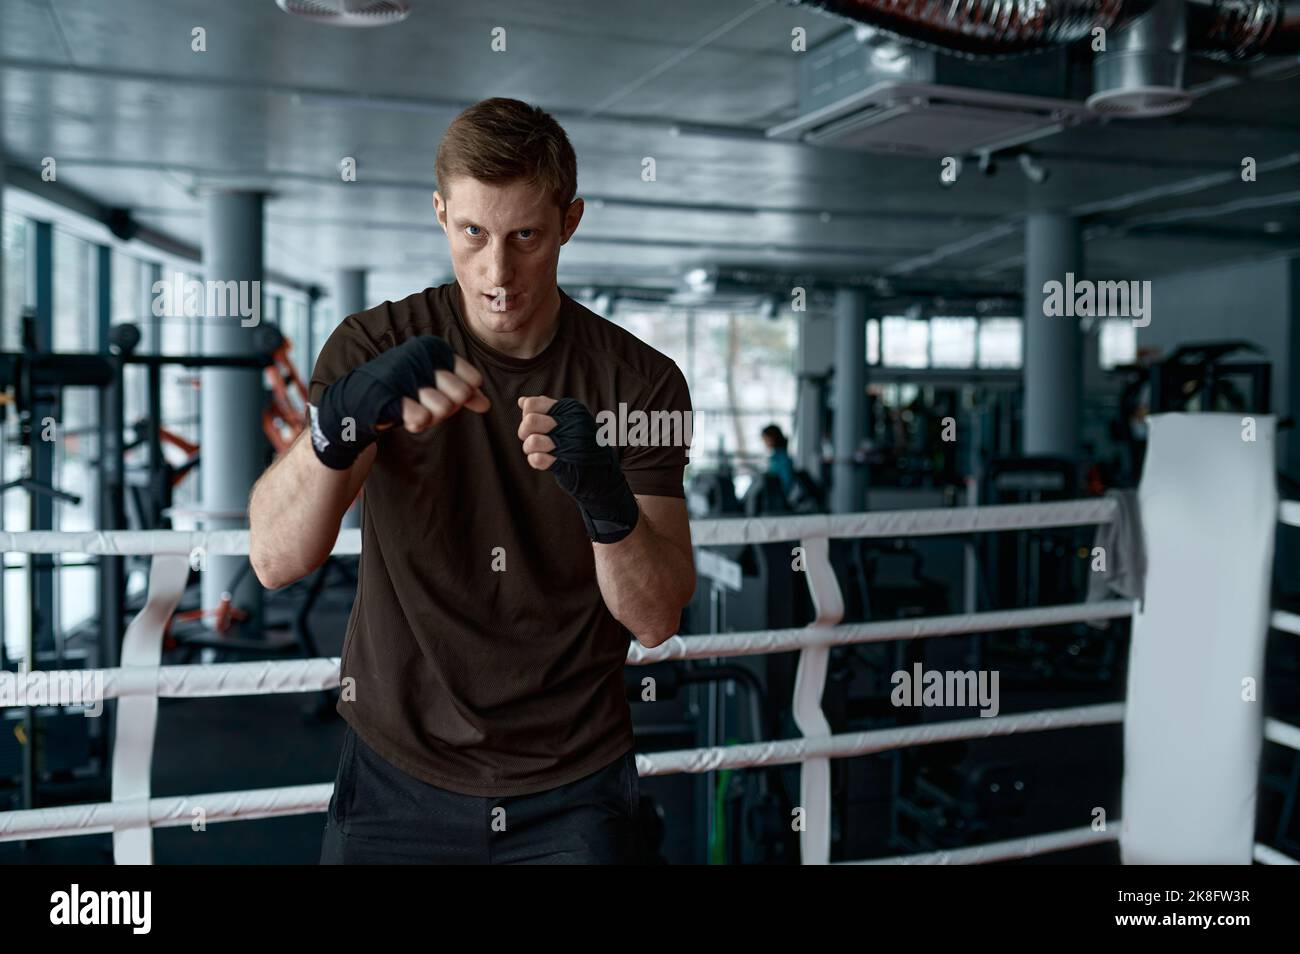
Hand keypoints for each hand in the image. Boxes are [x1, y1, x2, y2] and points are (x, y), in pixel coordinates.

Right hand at [311, 335, 489, 468]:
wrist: (357, 402)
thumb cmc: (403, 391)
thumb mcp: (436, 388)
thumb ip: (464, 393)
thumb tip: (487, 405)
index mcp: (433, 348)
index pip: (473, 380)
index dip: (462, 396)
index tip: (442, 393)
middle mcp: (419, 355)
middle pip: (462, 395)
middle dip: (448, 408)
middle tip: (427, 404)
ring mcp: (403, 374)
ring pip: (444, 408)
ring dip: (431, 417)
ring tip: (414, 408)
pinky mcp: (389, 395)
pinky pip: (421, 418)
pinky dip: (416, 423)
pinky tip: (404, 417)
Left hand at [517, 395, 638, 543]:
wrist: (602, 472)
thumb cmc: (581, 441)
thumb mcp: (569, 418)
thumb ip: (545, 408)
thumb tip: (521, 401)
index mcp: (571, 409)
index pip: (532, 405)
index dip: (527, 415)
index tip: (536, 423)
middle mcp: (572, 424)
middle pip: (529, 421)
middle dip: (524, 432)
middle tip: (532, 438)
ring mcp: (570, 445)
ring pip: (532, 441)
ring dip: (529, 448)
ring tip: (538, 450)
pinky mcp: (566, 464)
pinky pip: (537, 459)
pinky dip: (536, 460)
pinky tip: (543, 460)